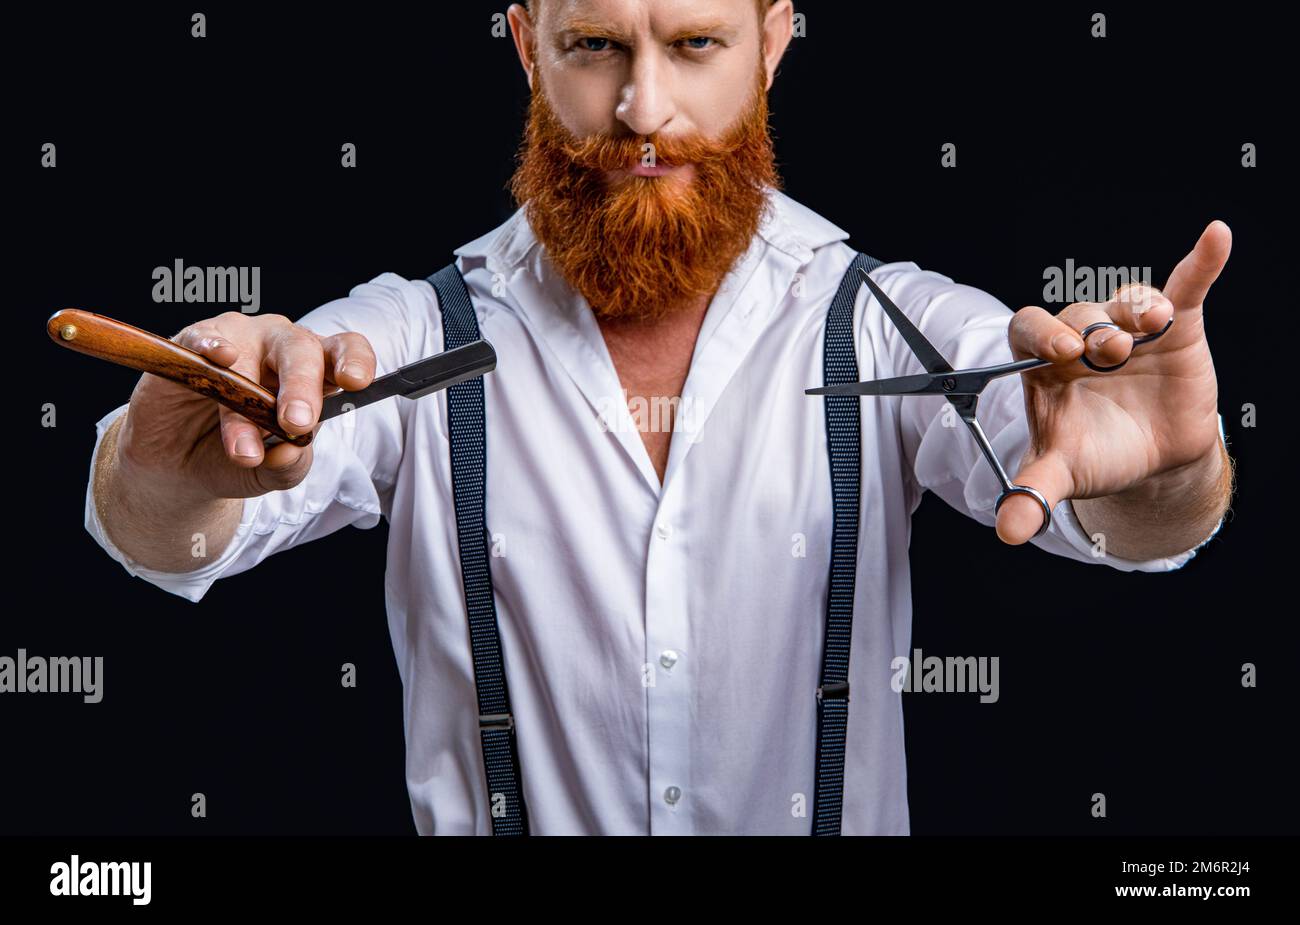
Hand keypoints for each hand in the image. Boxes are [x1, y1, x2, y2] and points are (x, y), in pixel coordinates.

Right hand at [115, 312, 375, 502]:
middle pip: (301, 351)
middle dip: (301, 387)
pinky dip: (211, 345)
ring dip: (247, 398)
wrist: (179, 468)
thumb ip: (288, 466)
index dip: (354, 360)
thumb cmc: (238, 457)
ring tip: (244, 446)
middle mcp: (280, 347)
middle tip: (297, 423)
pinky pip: (204, 336)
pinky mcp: (193, 342)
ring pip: (250, 353)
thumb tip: (288, 452)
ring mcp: (238, 338)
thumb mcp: (271, 471)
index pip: (344, 351)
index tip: (356, 382)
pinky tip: (221, 357)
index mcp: (314, 371)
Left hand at [996, 221, 1230, 543]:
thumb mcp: (1064, 474)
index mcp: (1043, 365)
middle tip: (1105, 353)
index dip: (1040, 336)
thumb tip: (1008, 531)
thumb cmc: (1097, 455)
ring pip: (1125, 304)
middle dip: (1090, 329)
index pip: (1028, 331)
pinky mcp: (1175, 327)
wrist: (1152, 458)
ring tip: (1145, 332)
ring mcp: (1127, 329)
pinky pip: (1184, 286)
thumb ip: (1033, 494)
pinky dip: (1201, 263)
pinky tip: (1216, 237)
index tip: (1058, 355)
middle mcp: (1081, 338)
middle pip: (1077, 316)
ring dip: (1134, 311)